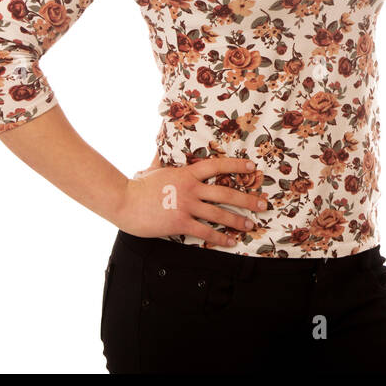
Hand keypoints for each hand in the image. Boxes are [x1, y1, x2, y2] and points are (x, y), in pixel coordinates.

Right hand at [114, 156, 268, 246]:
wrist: (122, 201)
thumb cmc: (137, 185)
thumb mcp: (154, 168)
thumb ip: (164, 160)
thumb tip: (162, 143)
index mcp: (186, 173)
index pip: (217, 166)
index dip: (237, 165)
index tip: (253, 167)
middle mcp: (190, 189)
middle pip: (226, 193)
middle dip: (247, 199)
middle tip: (263, 204)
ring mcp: (186, 206)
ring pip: (219, 214)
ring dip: (238, 221)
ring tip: (251, 225)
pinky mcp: (180, 223)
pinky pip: (205, 232)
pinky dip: (220, 238)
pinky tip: (230, 242)